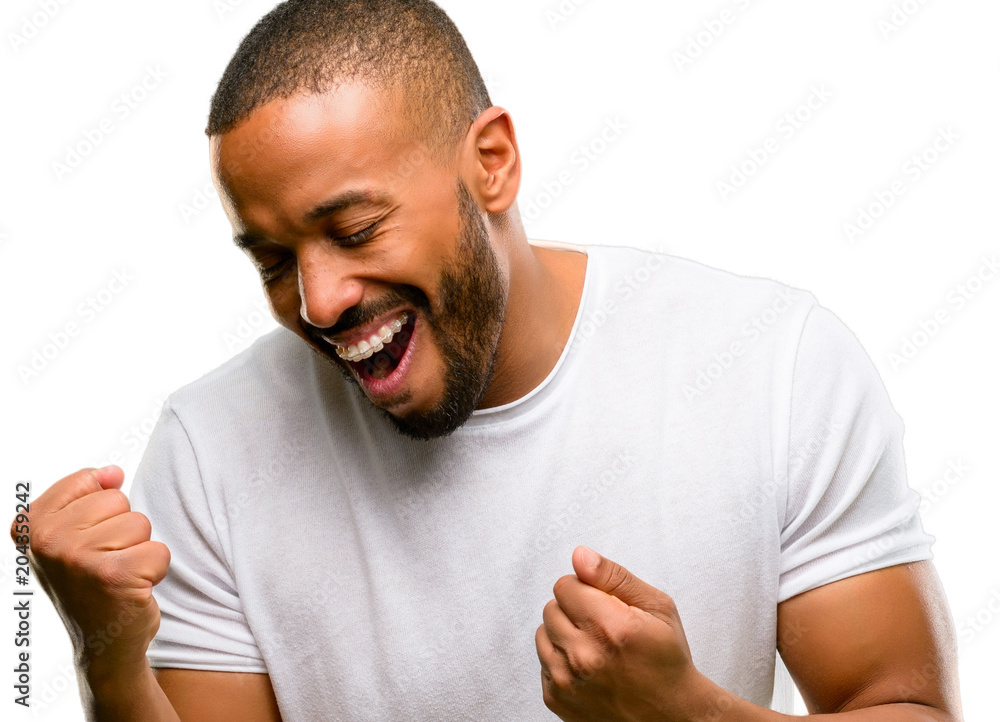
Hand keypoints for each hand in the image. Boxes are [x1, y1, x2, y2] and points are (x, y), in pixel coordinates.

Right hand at [10, 466, 169, 673]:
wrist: (103, 644)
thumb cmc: (92, 582)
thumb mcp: (75, 535)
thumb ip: (89, 494)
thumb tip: (113, 472)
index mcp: (31, 525)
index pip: (88, 481)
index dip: (100, 510)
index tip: (86, 542)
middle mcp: (47, 541)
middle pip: (117, 500)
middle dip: (122, 530)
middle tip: (104, 563)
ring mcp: (78, 558)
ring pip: (140, 523)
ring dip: (139, 549)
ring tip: (118, 575)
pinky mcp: (114, 576)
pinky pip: (159, 549)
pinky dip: (156, 570)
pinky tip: (133, 589)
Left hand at [536, 546, 708, 720]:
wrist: (670, 716)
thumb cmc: (666, 661)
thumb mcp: (656, 607)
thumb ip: (614, 576)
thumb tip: (580, 556)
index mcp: (611, 627)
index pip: (565, 585)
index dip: (586, 590)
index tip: (604, 604)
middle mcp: (585, 656)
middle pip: (552, 607)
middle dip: (575, 611)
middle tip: (603, 627)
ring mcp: (567, 681)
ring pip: (543, 633)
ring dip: (565, 634)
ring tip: (596, 647)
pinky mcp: (556, 698)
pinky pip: (543, 662)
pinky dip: (561, 660)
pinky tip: (589, 667)